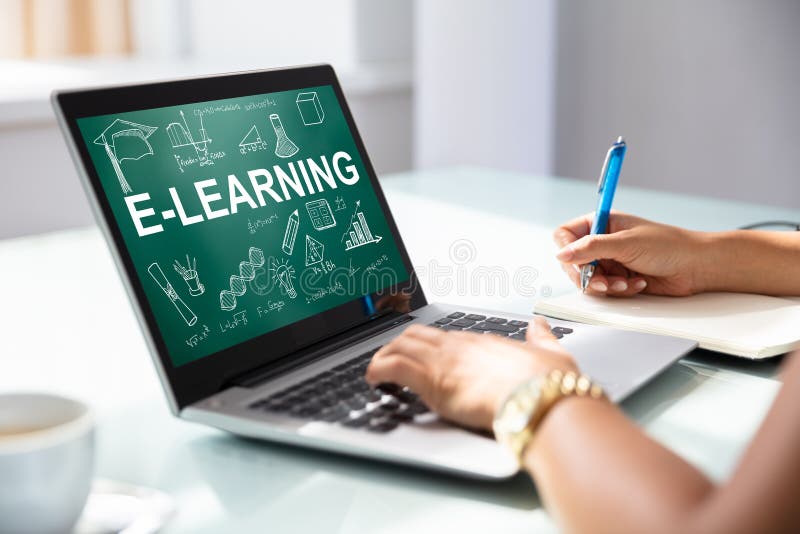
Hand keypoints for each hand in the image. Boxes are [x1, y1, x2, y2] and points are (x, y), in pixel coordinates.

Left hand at [365, 318, 576, 430]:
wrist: (543, 400)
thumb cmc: (548, 385)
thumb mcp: (552, 354)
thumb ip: (541, 339)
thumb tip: (538, 324)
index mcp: (484, 342)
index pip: (448, 337)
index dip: (434, 346)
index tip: (428, 354)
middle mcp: (460, 346)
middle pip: (419, 335)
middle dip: (402, 344)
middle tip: (393, 357)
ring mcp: (444, 361)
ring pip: (401, 346)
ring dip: (385, 356)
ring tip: (377, 369)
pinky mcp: (432, 380)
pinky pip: (393, 366)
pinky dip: (377, 370)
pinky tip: (371, 379)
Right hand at [554, 211, 706, 296]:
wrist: (696, 267)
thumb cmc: (669, 246)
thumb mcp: (626, 244)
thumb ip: (591, 248)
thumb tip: (562, 255)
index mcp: (601, 224)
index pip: (566, 235)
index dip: (567, 250)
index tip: (576, 262)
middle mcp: (603, 242)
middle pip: (573, 262)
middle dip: (589, 275)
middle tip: (603, 281)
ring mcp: (610, 262)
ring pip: (588, 280)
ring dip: (606, 285)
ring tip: (626, 283)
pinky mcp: (619, 279)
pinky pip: (605, 290)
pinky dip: (619, 290)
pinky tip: (638, 284)